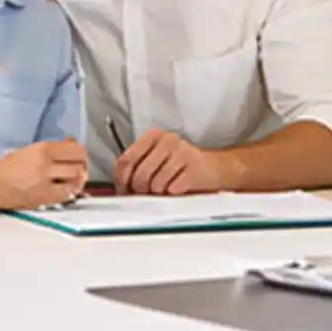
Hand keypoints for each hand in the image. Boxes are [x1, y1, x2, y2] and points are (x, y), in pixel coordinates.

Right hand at [0, 139, 87, 209]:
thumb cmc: (9, 166)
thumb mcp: (31, 150)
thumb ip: (54, 148)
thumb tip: (72, 143)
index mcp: (43, 149)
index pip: (75, 149)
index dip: (81, 152)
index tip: (80, 154)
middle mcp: (46, 165)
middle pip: (79, 165)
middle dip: (83, 166)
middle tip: (80, 167)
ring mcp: (45, 183)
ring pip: (76, 181)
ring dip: (79, 179)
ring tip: (75, 178)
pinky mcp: (44, 198)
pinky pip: (66, 195)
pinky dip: (71, 192)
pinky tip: (67, 189)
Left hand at [114, 128, 237, 194]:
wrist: (213, 169)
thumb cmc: (180, 167)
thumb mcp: (155, 160)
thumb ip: (135, 168)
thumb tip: (118, 186)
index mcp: (153, 136)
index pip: (126, 159)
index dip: (122, 180)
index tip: (125, 190)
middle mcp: (168, 140)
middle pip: (140, 174)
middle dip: (141, 191)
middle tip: (147, 193)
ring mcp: (182, 152)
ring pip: (156, 184)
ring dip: (159, 193)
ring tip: (165, 189)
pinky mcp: (194, 168)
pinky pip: (173, 189)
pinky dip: (173, 194)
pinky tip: (178, 188)